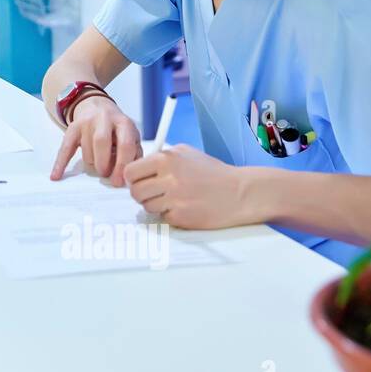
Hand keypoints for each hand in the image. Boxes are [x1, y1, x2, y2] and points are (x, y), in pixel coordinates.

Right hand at [50, 95, 141, 185]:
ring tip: (97, 162)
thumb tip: (130, 176)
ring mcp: (87, 122)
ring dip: (91, 162)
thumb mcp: (131, 136)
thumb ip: (134, 154)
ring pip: (86, 150)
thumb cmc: (116, 127)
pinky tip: (56, 175)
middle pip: (101, 143)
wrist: (97, 106)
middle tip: (104, 174)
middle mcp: (105, 118)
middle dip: (103, 164)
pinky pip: (65, 148)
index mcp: (124, 123)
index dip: (122, 166)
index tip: (117, 182)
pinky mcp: (72, 127)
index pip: (125, 145)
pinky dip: (60, 163)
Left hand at [123, 143, 259, 228]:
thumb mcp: (186, 154)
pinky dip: (171, 215)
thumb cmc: (213, 173)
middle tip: (154, 194)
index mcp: (166, 159)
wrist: (240, 192)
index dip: (133, 179)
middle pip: (135, 192)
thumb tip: (138, 168)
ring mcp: (175, 199)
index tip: (139, 182)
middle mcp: (169, 178)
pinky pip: (163, 218)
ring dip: (156, 206)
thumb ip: (161, 158)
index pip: (130, 172)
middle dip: (142, 194)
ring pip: (147, 207)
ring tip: (174, 200)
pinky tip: (185, 208)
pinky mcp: (182, 216)